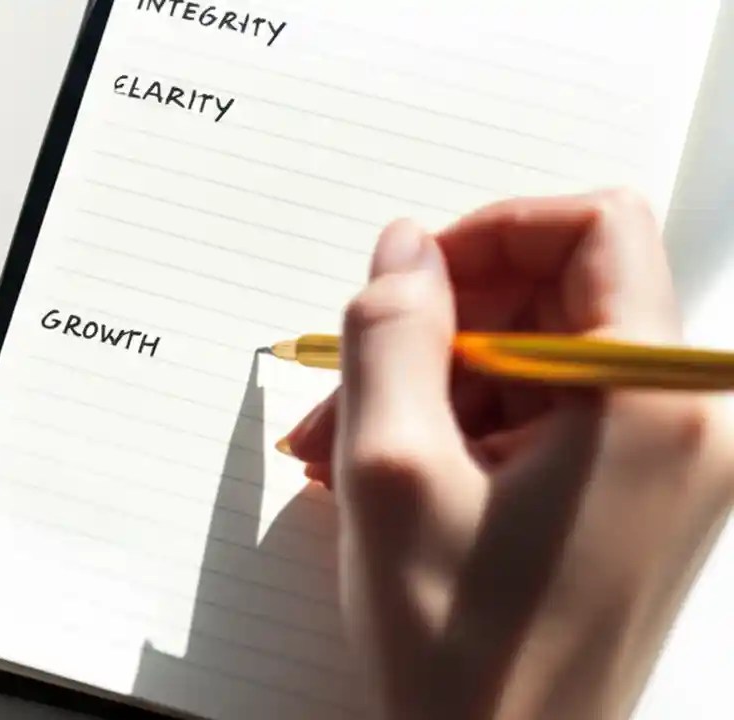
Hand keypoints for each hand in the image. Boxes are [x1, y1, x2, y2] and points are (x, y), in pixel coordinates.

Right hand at [279, 189, 733, 717]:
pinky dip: (458, 426)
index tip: (412, 279)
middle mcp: (681, 419)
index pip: (597, 225)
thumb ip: (388, 333)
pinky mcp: (630, 495)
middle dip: (441, 320)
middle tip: (352, 374)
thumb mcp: (391, 472)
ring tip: (341, 444)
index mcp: (651, 401)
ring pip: (535, 357)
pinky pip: (541, 416)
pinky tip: (385, 473)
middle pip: (560, 291)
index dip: (492, 231)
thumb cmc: (462, 652)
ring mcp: (662, 462)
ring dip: (430, 381)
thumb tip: (403, 248)